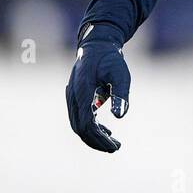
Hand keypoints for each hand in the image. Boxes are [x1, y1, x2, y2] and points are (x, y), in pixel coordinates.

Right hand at [65, 22, 130, 152]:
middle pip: (80, 128)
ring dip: (94, 136)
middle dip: (97, 141)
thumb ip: (121, 94)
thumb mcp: (121, 74)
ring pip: (78, 125)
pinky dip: (91, 128)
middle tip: (116, 148)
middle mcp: (73, 96)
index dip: (99, 139)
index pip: (86, 124)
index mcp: (82, 91)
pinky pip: (80, 118)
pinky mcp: (75, 98)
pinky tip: (106, 131)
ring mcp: (72, 97)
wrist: (97, 44)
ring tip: (113, 143)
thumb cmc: (111, 59)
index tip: (114, 146)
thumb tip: (120, 116)